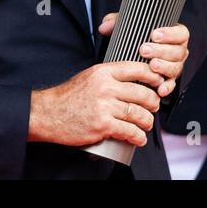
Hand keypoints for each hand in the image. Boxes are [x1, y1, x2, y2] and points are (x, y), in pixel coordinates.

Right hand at [28, 60, 165, 147]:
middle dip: (153, 102)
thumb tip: (131, 79)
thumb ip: (109, 76)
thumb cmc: (68, 97)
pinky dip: (138, 136)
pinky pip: (129, 131)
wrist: (48, 113)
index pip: (137, 69)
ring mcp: (104, 106)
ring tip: (146, 124)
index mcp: (103, 72)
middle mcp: (106, 87)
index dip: (153, 76)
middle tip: (154, 107)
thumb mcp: (89, 77)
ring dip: (147, 121)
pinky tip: (138, 138)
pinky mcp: (102, 125)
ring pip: (138, 113)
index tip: (158, 83)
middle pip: (142, 93)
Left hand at [97, 12, 188, 99]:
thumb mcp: (127, 27)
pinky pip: (171, 85)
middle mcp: (177, 51)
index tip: (154, 34)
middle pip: (178, 52)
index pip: (180, 33)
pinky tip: (159, 89)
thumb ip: (116, 22)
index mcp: (173, 35)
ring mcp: (174, 67)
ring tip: (151, 65)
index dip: (170, 34)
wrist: (134, 56)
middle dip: (161, 51)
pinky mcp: (168, 81)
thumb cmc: (135, 38)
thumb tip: (104, 27)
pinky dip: (166, 87)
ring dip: (164, 67)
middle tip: (144, 50)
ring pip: (176, 68)